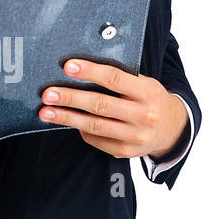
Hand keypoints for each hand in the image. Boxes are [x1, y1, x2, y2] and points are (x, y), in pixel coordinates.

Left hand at [38, 58, 188, 161]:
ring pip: (93, 125)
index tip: (68, 66)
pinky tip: (68, 121)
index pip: (115, 79)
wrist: (172, 129)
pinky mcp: (124, 151)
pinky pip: (95, 139)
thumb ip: (121, 78)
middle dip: (71, 98)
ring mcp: (134, 136)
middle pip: (100, 105)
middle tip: (48, 94)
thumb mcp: (144, 84)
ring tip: (46, 111)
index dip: (90, 72)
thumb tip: (82, 70)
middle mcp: (143, 116)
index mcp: (148, 93)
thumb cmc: (151, 100)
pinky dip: (80, 129)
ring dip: (66, 117)